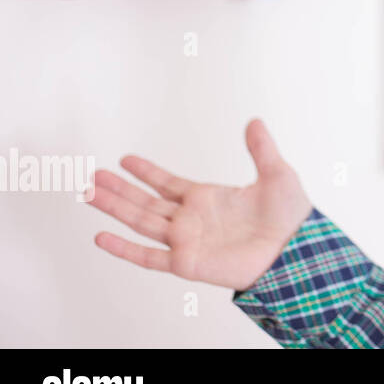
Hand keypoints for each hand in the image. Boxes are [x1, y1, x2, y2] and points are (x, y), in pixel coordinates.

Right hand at [88, 118, 313, 291]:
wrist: (295, 251)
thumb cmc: (290, 216)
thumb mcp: (276, 174)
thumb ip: (261, 149)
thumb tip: (254, 120)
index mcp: (207, 198)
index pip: (168, 183)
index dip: (146, 172)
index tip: (124, 160)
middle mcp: (191, 220)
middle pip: (146, 202)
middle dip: (119, 190)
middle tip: (92, 175)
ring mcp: (186, 241)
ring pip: (140, 222)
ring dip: (114, 208)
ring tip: (88, 194)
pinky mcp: (187, 262)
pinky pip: (148, 257)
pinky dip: (123, 249)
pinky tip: (101, 236)